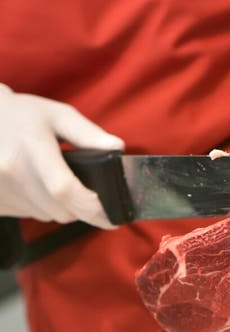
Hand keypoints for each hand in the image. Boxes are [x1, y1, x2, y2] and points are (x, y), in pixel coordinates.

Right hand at [0, 84, 123, 227]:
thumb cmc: (22, 115)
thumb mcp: (57, 115)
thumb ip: (88, 134)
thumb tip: (117, 148)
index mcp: (31, 148)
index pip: (65, 190)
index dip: (91, 207)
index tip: (110, 215)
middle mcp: (12, 172)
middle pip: (62, 211)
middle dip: (78, 207)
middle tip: (80, 189)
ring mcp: (1, 190)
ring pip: (47, 216)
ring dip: (58, 207)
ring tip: (50, 181)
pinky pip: (29, 215)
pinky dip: (38, 206)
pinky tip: (32, 184)